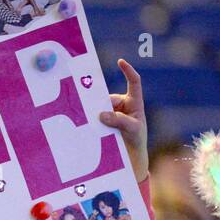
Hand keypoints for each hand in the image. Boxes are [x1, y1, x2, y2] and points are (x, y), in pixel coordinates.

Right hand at [98, 58, 148, 182]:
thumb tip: (101, 114)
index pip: (133, 82)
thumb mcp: (132, 130)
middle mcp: (122, 105)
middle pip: (110, 98)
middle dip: (102, 105)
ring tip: (92, 124)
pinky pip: (94, 117)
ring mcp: (111, 113)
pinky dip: (90, 120)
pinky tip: (84, 124)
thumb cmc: (136, 140)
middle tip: (96, 114)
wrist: (129, 156)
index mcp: (134, 102)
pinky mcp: (102, 122)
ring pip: (100, 108)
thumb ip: (120, 121)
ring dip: (95, 114)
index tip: (120, 62)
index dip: (128, 71)